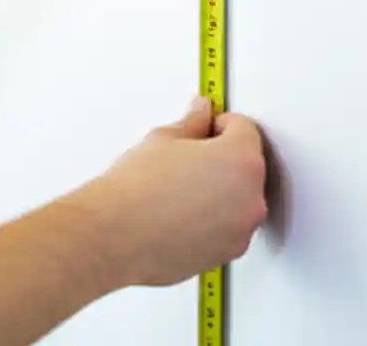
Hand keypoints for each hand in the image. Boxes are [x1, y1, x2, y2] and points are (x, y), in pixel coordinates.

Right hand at [74, 97, 267, 287]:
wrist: (115, 235)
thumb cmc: (137, 191)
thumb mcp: (164, 139)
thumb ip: (193, 123)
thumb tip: (199, 114)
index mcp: (241, 160)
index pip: (244, 129)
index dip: (220, 125)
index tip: (205, 129)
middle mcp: (251, 197)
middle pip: (246, 166)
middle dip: (222, 159)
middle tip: (187, 161)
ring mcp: (241, 230)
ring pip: (239, 200)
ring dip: (220, 192)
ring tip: (181, 191)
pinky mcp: (227, 253)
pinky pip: (228, 228)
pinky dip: (213, 220)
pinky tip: (182, 214)